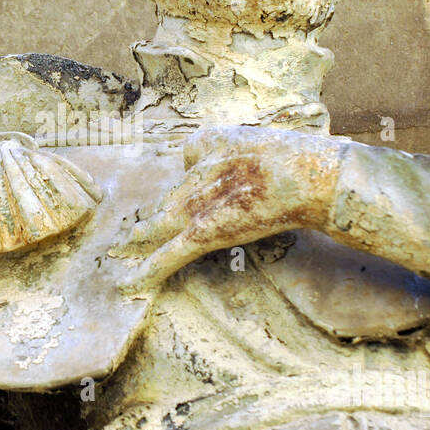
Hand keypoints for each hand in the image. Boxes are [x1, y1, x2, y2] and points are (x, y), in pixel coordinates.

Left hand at [117, 125, 346, 293]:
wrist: (308, 176)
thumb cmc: (303, 162)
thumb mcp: (275, 145)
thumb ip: (255, 152)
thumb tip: (257, 173)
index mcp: (216, 144)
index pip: (192, 158)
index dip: (190, 179)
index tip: (184, 190)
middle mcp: (200, 171)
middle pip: (172, 195)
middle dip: (155, 213)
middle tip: (137, 227)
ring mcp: (200, 201)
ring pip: (160, 224)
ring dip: (140, 239)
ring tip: (122, 249)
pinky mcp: (205, 231)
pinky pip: (169, 254)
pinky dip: (147, 271)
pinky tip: (127, 285)